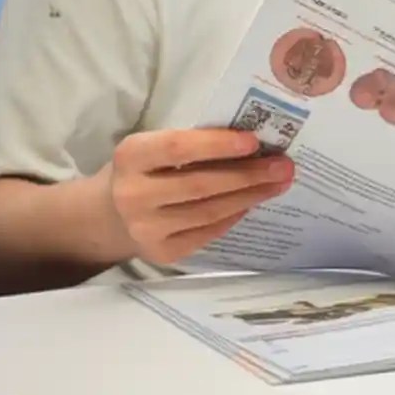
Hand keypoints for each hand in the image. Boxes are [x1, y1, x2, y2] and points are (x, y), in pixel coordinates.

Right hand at [98, 128, 294, 264]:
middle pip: (201, 184)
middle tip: (284, 166)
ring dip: (250, 196)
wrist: (110, 214)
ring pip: (210, 211)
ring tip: (278, 183)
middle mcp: (133, 195)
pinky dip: (234, 216)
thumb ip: (193, 144)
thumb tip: (255, 145)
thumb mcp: (155, 148)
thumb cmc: (146, 170)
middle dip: (249, 174)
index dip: (218, 145)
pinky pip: (208, 232)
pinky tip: (251, 203)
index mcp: (131, 156)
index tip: (254, 141)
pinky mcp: (161, 253)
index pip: (178, 148)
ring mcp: (146, 229)